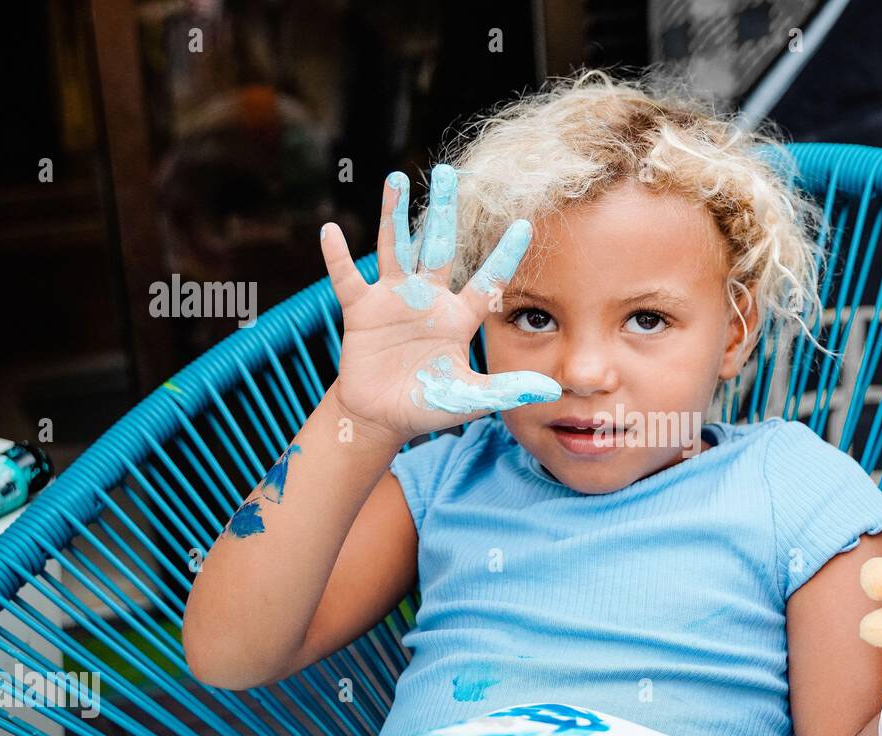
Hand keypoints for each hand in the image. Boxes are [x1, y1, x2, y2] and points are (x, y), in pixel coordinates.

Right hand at [319, 164, 560, 447]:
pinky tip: (331, 232)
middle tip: (449, 170)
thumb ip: (506, 389)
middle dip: (444, 209)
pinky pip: (347, 279)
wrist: (381, 418)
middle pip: (438, 246)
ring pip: (395, 248)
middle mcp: (428, 299)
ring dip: (394, 215)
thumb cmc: (427, 406)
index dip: (504, 254)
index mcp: (458, 317)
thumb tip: (551, 391)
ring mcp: (393, 300)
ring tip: (396, 178)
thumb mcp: (470, 398)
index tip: (523, 223)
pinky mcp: (361, 311)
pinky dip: (338, 257)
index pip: (486, 280)